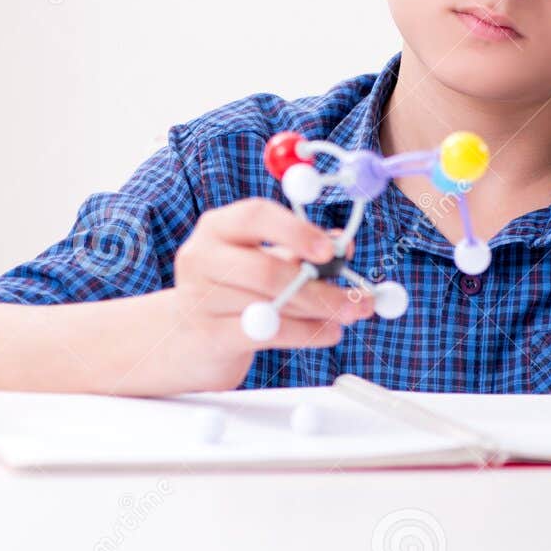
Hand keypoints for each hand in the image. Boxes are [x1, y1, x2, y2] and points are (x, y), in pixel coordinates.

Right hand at [169, 198, 371, 389]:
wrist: (190, 335)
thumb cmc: (236, 288)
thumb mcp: (265, 258)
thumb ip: (303, 249)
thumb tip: (346, 245)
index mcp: (217, 226)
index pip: (255, 215)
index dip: (296, 231)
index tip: (332, 250)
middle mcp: (201, 256)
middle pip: (264, 269)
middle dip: (319, 287)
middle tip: (359, 300)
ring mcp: (199, 297)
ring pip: (271, 305)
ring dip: (318, 312)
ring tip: (347, 316)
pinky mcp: (209, 334)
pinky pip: (268, 334)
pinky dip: (306, 334)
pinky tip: (328, 334)